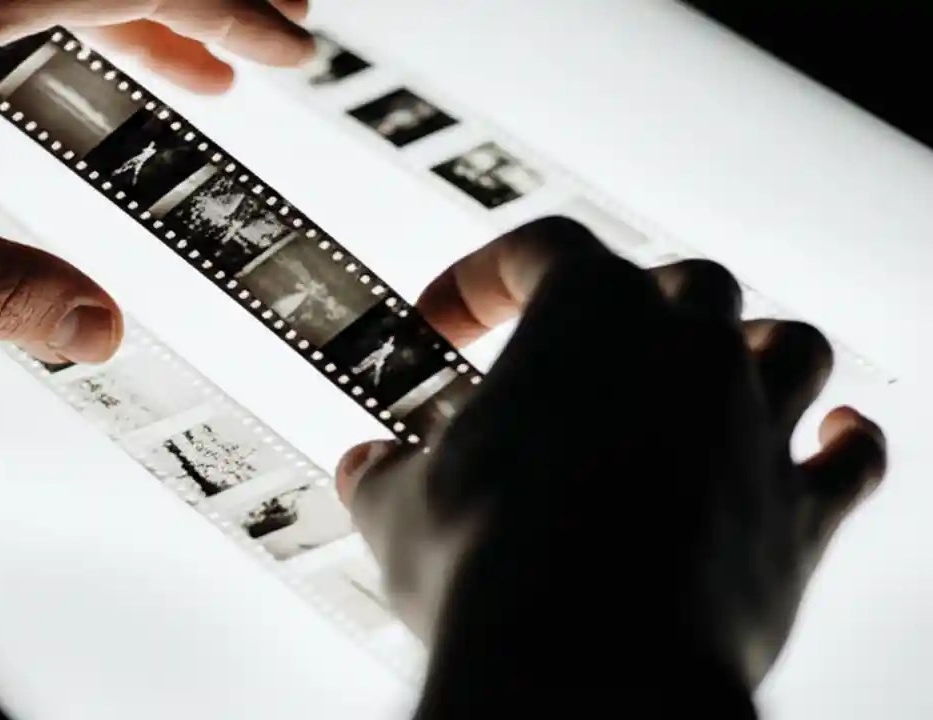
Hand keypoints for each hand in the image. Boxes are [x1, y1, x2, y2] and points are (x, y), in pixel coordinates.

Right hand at [334, 217, 887, 714]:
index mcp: (588, 315)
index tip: (444, 323)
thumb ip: (384, 474)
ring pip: (786, 348)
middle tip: (582, 359)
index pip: (541, 249)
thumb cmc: (491, 559)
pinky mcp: (797, 514)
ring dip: (751, 356)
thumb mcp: (401, 506)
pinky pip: (850, 459)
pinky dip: (842, 445)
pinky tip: (833, 437)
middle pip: (681, 286)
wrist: (584, 659)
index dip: (482, 279)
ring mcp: (752, 425)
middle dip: (633, 311)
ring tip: (716, 375)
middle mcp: (686, 348)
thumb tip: (366, 470)